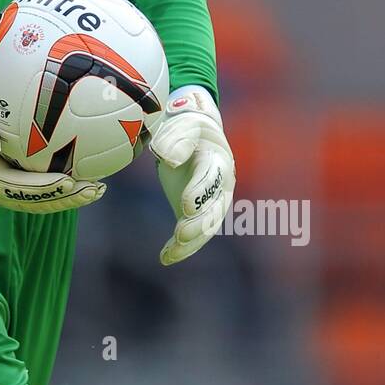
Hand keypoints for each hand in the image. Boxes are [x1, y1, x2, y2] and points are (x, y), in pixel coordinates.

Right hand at [0, 92, 105, 214]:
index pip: (22, 190)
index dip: (47, 189)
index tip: (70, 183)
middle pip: (39, 201)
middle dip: (68, 198)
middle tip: (96, 191)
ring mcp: (5, 185)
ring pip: (42, 197)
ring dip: (70, 195)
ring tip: (97, 188)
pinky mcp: (10, 176)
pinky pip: (39, 183)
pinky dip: (60, 182)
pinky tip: (81, 174)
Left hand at [147, 85, 234, 265]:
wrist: (197, 137)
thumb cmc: (188, 129)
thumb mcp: (183, 127)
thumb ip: (176, 140)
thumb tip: (166, 158)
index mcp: (218, 161)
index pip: (210, 179)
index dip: (199, 193)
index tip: (185, 205)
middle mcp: (220, 187)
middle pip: (213, 209)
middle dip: (198, 224)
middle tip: (180, 234)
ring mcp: (211, 204)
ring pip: (206, 228)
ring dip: (190, 243)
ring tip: (170, 253)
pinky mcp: (198, 215)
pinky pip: (193, 235)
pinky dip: (180, 248)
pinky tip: (165, 257)